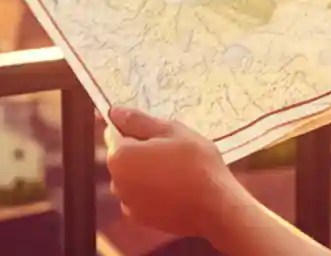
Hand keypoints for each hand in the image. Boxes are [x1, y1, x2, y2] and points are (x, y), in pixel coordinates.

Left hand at [105, 106, 245, 242]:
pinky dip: (151, 190)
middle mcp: (117, 181)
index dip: (135, 128)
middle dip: (141, 150)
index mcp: (120, 156)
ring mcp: (128, 202)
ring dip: (146, 170)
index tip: (157, 131)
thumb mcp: (172, 131)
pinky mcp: (140, 218)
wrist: (215, 206)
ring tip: (177, 170)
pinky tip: (174, 188)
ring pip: (132, 177)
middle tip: (173, 149)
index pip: (114, 132)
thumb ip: (139, 121)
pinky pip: (140, 196)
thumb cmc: (196, 163)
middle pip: (123, 156)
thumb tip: (115, 111)